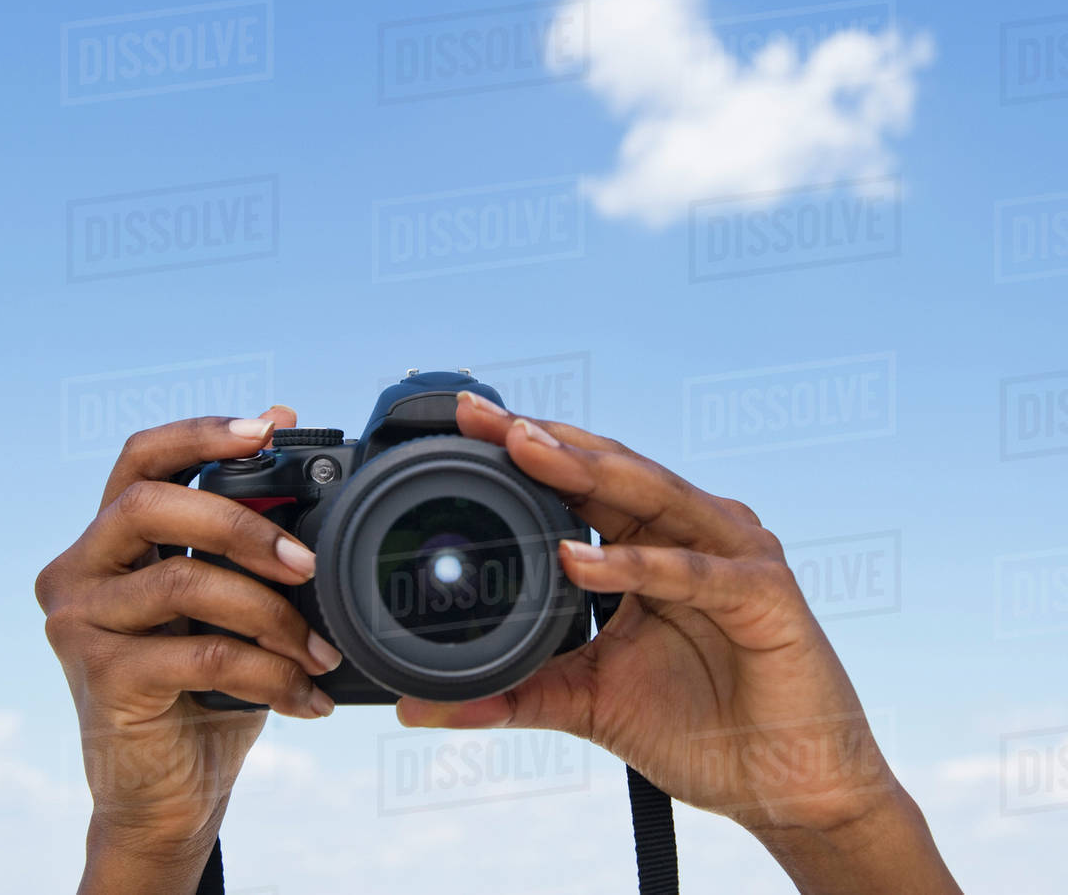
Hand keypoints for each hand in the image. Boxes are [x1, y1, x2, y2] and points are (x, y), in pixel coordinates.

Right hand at [36, 410, 342, 894]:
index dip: (201, 434)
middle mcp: (78, 570)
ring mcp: (79, 623)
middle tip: (307, 562)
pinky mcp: (100, 678)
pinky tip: (306, 696)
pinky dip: (269, 672)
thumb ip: (243, 529)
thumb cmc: (205, 688)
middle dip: (243, 525)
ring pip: (184, 581)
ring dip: (271, 613)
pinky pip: (203, 653)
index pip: (141, 458)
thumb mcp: (229, 602)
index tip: (267, 429)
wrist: (169, 795)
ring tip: (319, 651)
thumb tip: (283, 422)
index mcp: (111, 540)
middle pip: (152, 504)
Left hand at [397, 392, 959, 894]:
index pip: (579, 483)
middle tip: (477, 416)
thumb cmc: (700, 729)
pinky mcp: (765, 593)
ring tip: (524, 449)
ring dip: (587, 472)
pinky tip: (578, 560)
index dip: (525, 453)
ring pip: (652, 498)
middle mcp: (690, 531)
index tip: (461, 427)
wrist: (786, 787)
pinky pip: (693, 572)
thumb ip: (512, 692)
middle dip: (542, 441)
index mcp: (649, 543)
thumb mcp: (587, 701)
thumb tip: (417, 707)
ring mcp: (732, 553)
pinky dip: (636, 564)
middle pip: (609, 471)